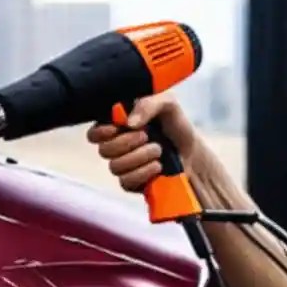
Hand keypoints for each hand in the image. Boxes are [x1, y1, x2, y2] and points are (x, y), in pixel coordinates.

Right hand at [85, 92, 203, 192]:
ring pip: (115, 167)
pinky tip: (157, 166)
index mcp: (117, 126)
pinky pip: (126, 181)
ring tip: (158, 150)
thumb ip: (147, 104)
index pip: (94, 133)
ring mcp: (123, 166)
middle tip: (147, 135)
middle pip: (104, 150)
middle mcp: (116, 147)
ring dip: (139, 157)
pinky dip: (144, 172)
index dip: (101, 132)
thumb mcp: (166, 103)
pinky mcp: (131, 183)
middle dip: (127, 142)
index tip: (118, 127)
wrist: (192, 152)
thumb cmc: (175, 125)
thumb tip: (128, 122)